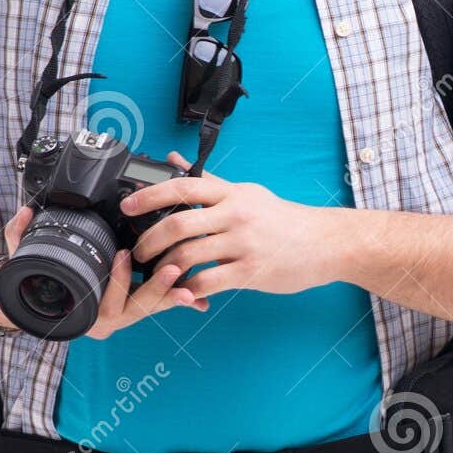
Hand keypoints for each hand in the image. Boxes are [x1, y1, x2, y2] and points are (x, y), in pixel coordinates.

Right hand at [1, 203, 207, 340]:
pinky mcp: (136, 310)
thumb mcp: (24, 260)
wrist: (37, 306)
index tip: (121, 255)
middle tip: (170, 268)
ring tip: (186, 280)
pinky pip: (157, 309)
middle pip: (135, 309)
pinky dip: (174, 302)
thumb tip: (25, 213)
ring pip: (150, 310)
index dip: (115, 281)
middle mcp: (103, 320)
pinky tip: (195, 297)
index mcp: (82, 311)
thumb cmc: (36, 284)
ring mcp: (122, 317)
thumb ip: (21, 235)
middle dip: (154, 290)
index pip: (103, 301)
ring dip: (169, 295)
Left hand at [122, 150, 335, 299]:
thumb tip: (175, 160)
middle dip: (150, 240)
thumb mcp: (247, 194)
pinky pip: (209, 282)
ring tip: (156, 274)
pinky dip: (189, 290)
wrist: (325, 243)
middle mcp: (236, 215)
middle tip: (138, 252)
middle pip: (179, 223)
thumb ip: (210, 182)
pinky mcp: (251, 271)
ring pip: (189, 255)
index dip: (150, 195)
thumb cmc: (282, 219)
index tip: (127, 206)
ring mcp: (244, 243)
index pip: (183, 187)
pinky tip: (181, 293)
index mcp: (232, 194)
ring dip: (165, 268)